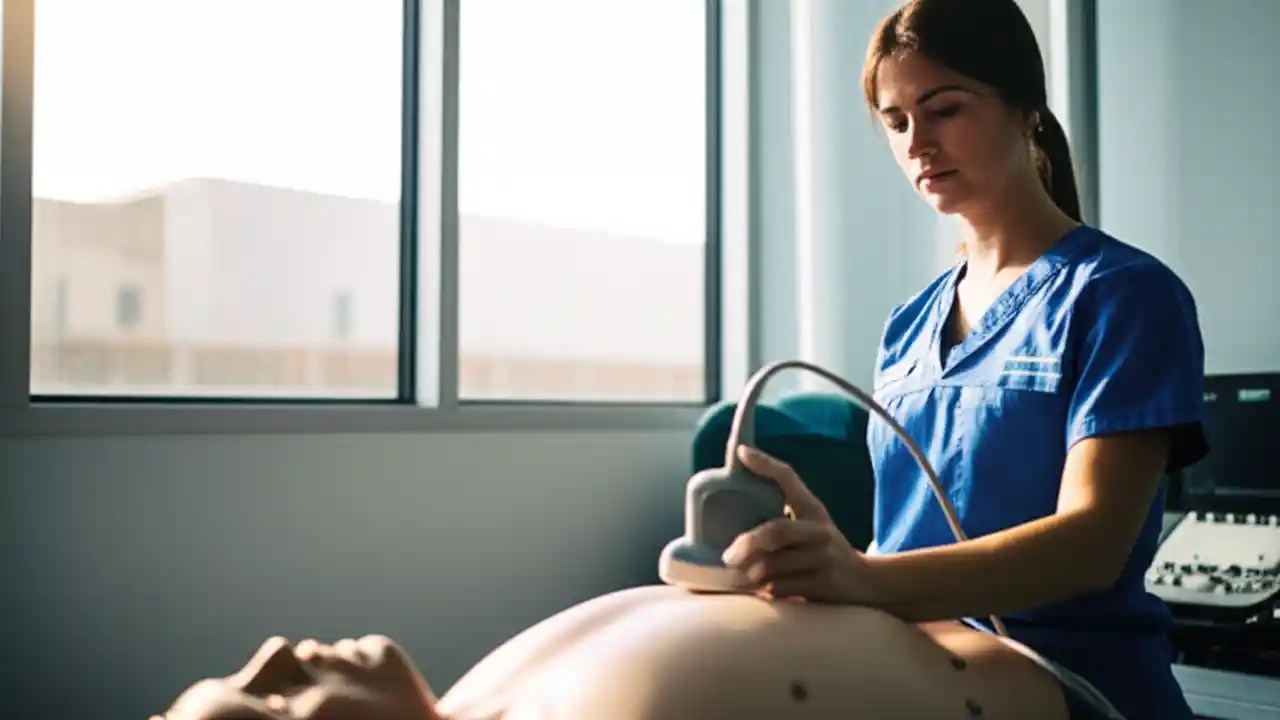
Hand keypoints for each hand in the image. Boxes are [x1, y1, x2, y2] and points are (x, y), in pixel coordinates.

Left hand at [722, 444, 880, 604]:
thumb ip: (781, 515)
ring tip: (744, 578)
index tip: (741, 452)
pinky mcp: (825, 584)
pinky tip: (763, 592)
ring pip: (773, 565)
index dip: (765, 464)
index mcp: (812, 509)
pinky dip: (766, 591)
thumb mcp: (810, 524)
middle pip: (775, 531)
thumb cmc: (822, 550)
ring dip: (753, 574)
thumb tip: (736, 500)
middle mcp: (820, 530)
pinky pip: (782, 588)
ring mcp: (825, 557)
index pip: (788, 477)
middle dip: (746, 544)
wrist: (864, 582)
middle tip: (728, 557)